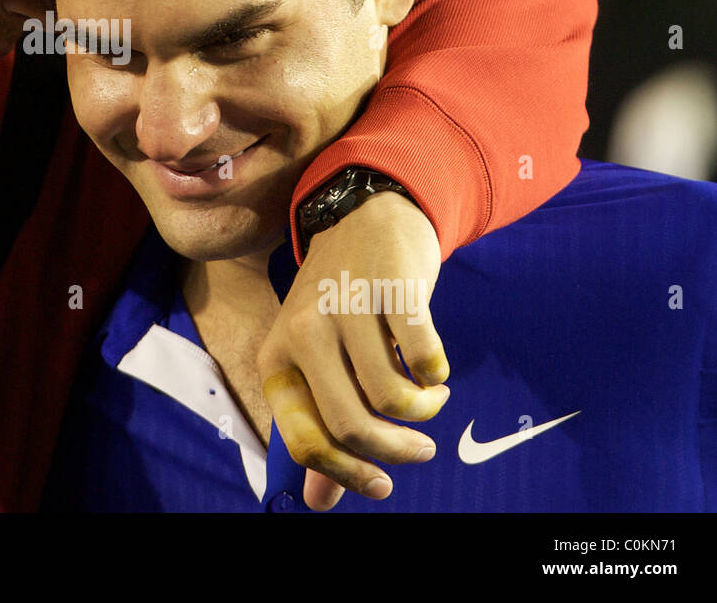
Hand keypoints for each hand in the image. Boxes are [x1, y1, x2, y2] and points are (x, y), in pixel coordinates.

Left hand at [256, 190, 449, 510]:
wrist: (363, 214)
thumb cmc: (337, 300)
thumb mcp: (314, 357)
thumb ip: (319, 424)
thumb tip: (321, 502)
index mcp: (279, 353)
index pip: (303, 436)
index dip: (345, 473)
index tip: (381, 486)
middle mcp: (305, 330)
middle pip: (350, 423)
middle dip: (394, 451)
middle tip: (420, 450)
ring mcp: (348, 307)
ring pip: (392, 397)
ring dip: (422, 411)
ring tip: (428, 398)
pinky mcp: (393, 288)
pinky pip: (426, 359)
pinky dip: (437, 377)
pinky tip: (434, 369)